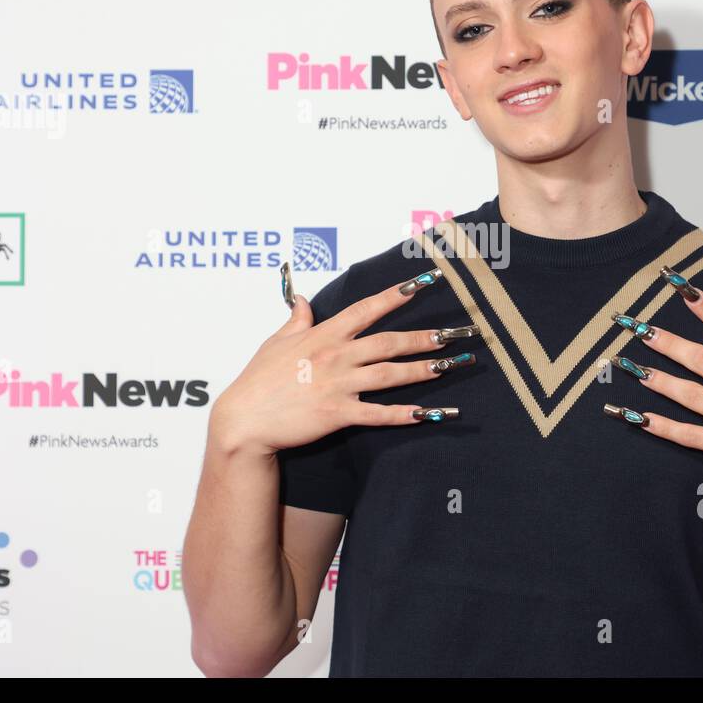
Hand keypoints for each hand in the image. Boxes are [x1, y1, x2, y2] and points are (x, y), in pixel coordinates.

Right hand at [207, 271, 465, 457]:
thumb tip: (300, 299)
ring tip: (452, 365)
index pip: (367, 308)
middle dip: (426, 336)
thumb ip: (296, 320)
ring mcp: (338, 385)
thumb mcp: (275, 342)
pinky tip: (428, 413)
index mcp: (324, 335)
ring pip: (390, 374)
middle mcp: (336, 356)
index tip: (424, 282)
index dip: (398, 294)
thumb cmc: (257, 381)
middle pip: (389, 342)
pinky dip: (403, 414)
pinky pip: (377, 414)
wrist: (243, 420)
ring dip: (424, 369)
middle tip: (458, 332)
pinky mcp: (337, 414)